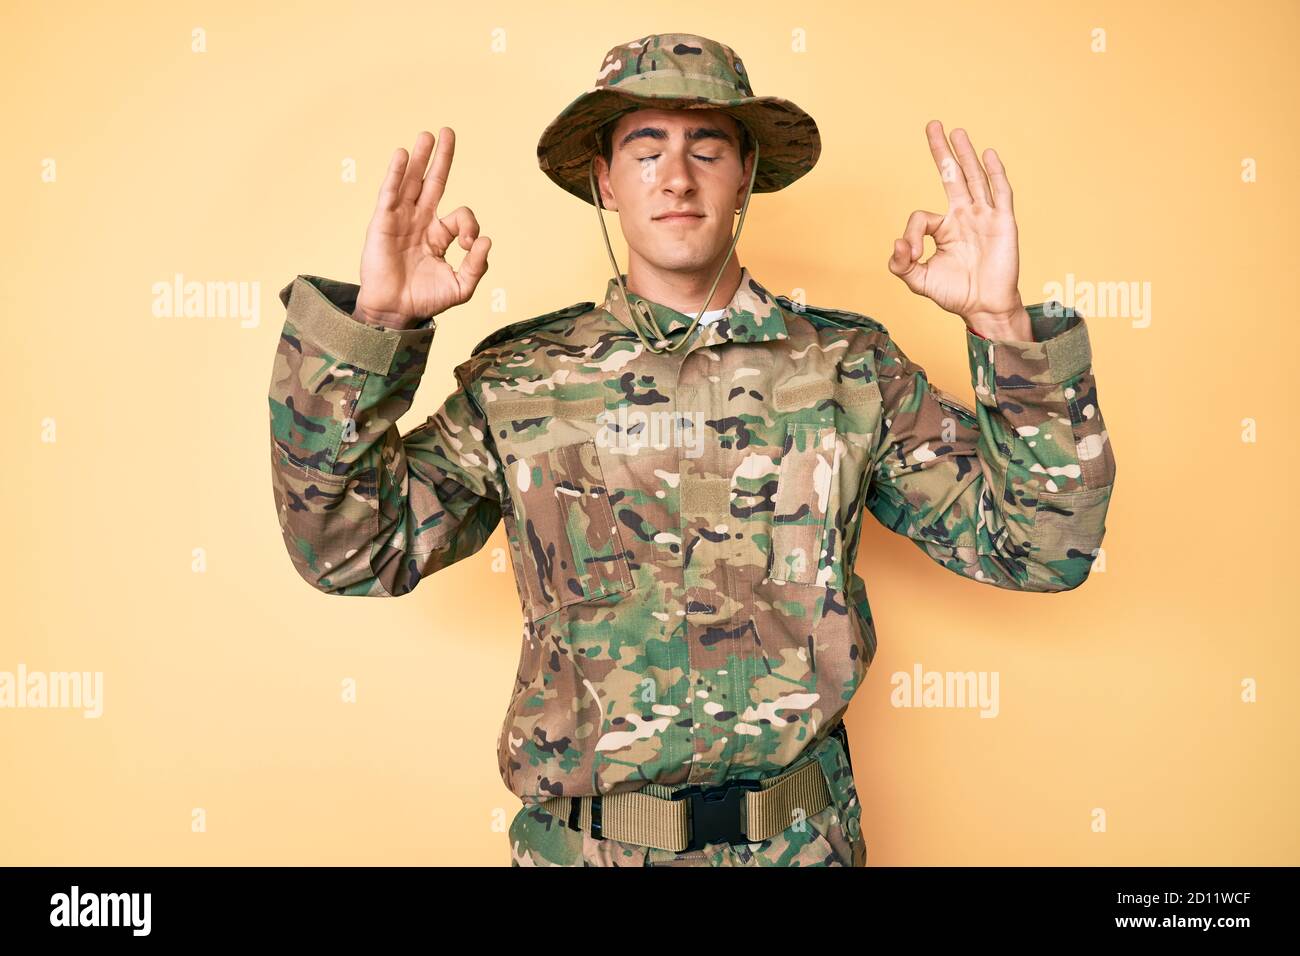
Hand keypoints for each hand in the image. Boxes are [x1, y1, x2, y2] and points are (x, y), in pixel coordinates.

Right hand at [353, 128, 491, 328]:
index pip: (461, 215)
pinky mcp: (383, 221)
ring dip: (420, 157)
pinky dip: (395, 173)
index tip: (470, 245)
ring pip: (411, 181)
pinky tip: (402, 154)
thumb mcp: (461, 287)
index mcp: (440, 235)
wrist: (396, 310)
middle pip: (433, 182)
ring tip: (427, 135)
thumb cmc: (426, 300)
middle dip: (441, 158)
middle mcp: (421, 221)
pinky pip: (390, 192)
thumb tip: (487, 240)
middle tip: (447, 132)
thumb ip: (478, 266)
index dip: (470, 225)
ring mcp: (401, 219)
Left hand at [887, 121, 1028, 336]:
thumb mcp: (919, 280)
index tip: (909, 252)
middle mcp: (964, 216)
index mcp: (944, 227)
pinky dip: (994, 173)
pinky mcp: (1002, 222)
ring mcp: (985, 216)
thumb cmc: (955, 294)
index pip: (921, 216)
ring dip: (965, 154)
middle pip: (951, 175)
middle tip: (933, 125)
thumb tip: (896, 244)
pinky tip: (987, 154)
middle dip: (942, 151)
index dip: (910, 233)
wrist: (984, 307)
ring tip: (957, 132)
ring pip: (974, 178)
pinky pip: (999, 193)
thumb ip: (901, 264)